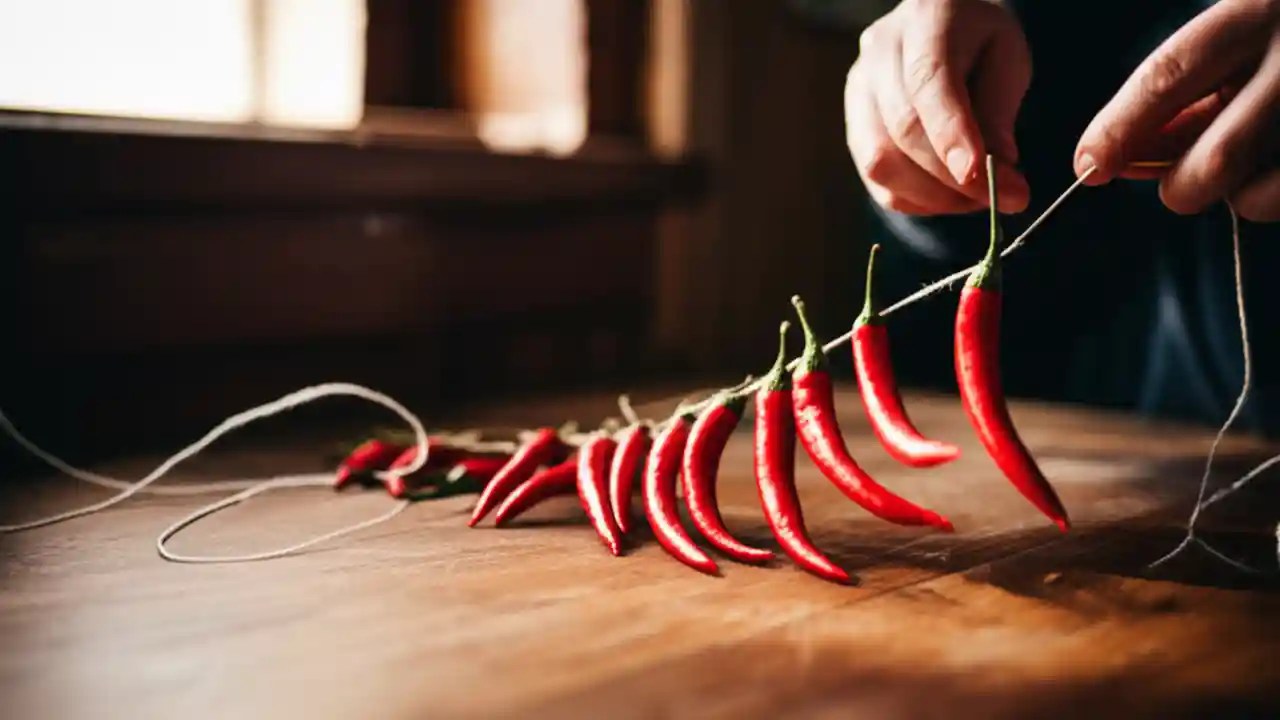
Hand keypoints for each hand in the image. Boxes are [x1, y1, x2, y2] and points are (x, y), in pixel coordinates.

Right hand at [844, 0, 1031, 215]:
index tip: (985, 181)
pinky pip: (875, 180)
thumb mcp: (1007, 61)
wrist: (941, 32)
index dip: (953, 138)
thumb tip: (997, 175)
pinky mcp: (852, 124)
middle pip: (904, 129)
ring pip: (880, 160)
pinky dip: (913, 200)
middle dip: (952, 177)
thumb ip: (999, 114)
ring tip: (973, 199)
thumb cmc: (980, 44)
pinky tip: (946, 197)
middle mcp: (880, 51)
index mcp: (926, 19)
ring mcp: (858, 89)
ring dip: (932, 195)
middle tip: (1000, 200)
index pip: (930, 85)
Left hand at [1075, 0, 1279, 221]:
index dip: (1119, 126)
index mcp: (1263, 7)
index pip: (1169, 74)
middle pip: (1214, 160)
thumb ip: (1186, 92)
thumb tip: (1115, 155)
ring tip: (1253, 159)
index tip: (1088, 165)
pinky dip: (1272, 196)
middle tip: (1179, 181)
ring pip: (1255, 198)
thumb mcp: (1244, 34)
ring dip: (1235, 195)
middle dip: (1180, 185)